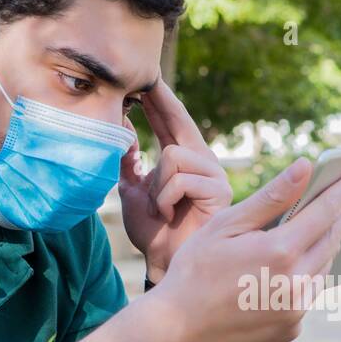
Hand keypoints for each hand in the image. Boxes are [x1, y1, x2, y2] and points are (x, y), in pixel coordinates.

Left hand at [118, 80, 230, 282]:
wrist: (165, 262)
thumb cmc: (154, 231)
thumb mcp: (132, 189)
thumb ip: (129, 161)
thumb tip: (121, 127)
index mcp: (184, 160)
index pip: (171, 122)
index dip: (159, 100)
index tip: (146, 79)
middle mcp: (203, 161)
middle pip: (179, 122)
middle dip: (161, 103)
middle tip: (144, 83)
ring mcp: (214, 175)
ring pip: (174, 156)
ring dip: (156, 185)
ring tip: (159, 207)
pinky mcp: (219, 191)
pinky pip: (180, 179)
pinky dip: (164, 198)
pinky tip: (167, 214)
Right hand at [140, 156, 340, 341]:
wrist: (177, 332)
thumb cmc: (194, 270)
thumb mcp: (226, 225)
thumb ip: (271, 197)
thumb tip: (306, 167)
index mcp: (280, 251)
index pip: (327, 211)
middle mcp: (296, 284)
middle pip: (331, 240)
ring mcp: (296, 311)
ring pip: (324, 269)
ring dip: (327, 246)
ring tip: (330, 227)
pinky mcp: (291, 329)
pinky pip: (307, 296)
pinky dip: (306, 278)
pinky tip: (297, 267)